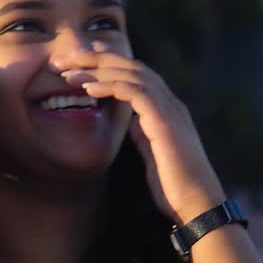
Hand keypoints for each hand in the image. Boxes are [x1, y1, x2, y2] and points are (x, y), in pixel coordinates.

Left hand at [57, 48, 225, 224]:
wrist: (197, 205)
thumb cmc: (174, 185)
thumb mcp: (153, 152)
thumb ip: (143, 132)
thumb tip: (131, 121)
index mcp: (166, 108)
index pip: (135, 73)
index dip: (107, 62)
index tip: (80, 60)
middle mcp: (170, 102)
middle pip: (131, 65)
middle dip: (96, 58)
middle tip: (65, 57)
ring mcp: (169, 109)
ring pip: (131, 74)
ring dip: (97, 70)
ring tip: (68, 71)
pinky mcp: (164, 122)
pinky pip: (135, 92)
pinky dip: (110, 86)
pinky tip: (88, 89)